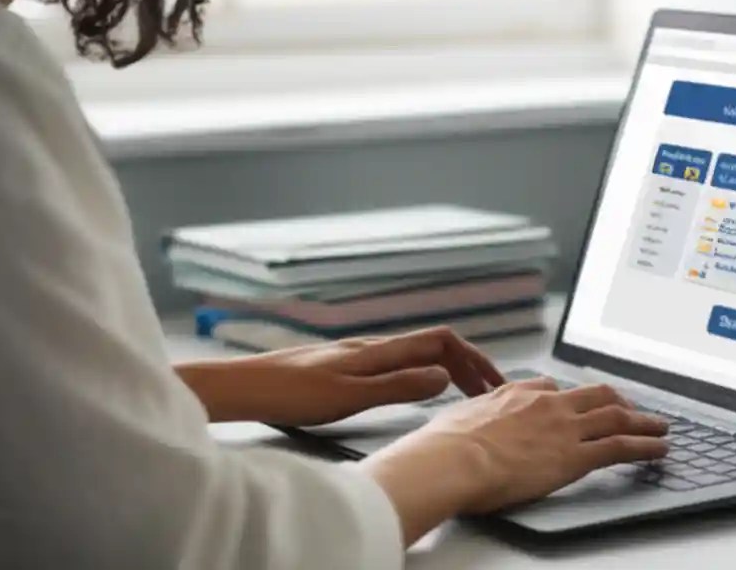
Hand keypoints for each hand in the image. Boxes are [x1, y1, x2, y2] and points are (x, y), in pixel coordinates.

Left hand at [174, 326, 505, 425]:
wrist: (241, 386)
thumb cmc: (290, 393)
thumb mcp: (349, 394)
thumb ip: (397, 385)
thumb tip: (444, 377)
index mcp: (378, 350)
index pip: (441, 341)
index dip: (473, 357)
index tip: (494, 382)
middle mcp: (371, 346)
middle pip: (433, 346)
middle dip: (468, 365)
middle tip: (489, 393)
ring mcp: (356, 354)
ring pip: (415, 355)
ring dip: (447, 370)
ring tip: (463, 395)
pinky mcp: (342, 367)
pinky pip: (397, 364)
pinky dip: (421, 375)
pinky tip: (415, 393)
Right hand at [361, 377, 668, 543]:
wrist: (452, 460)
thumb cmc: (443, 446)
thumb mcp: (455, 419)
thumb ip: (469, 420)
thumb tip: (458, 429)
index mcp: (516, 393)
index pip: (551, 389)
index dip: (569, 399)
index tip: (575, 405)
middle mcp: (547, 404)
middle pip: (594, 394)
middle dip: (616, 400)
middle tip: (629, 408)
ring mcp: (565, 427)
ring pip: (616, 416)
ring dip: (643, 421)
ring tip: (660, 427)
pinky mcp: (576, 455)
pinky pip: (621, 446)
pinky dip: (645, 446)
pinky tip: (659, 449)